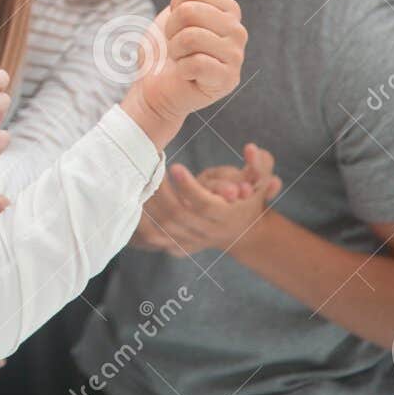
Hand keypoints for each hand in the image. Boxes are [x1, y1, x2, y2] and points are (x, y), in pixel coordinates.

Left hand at [122, 0, 245, 149]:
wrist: (153, 89)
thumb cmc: (163, 52)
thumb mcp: (175, 15)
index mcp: (228, 12)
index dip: (173, 6)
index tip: (175, 25)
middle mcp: (238, 31)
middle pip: (191, 11)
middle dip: (171, 29)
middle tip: (175, 46)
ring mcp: (236, 56)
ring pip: (192, 36)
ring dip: (174, 50)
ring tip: (180, 59)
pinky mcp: (228, 80)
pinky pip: (196, 62)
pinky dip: (180, 69)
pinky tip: (186, 75)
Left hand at [132, 143, 279, 256]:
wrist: (241, 232)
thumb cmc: (248, 199)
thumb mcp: (259, 182)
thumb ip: (259, 165)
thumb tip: (251, 148)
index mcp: (227, 216)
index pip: (205, 205)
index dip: (188, 187)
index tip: (175, 166)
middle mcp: (209, 232)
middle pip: (180, 215)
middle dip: (162, 192)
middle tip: (149, 170)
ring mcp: (193, 241)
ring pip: (164, 227)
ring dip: (149, 204)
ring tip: (139, 181)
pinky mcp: (179, 246)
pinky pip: (155, 238)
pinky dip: (142, 222)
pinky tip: (134, 202)